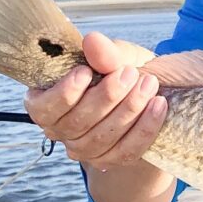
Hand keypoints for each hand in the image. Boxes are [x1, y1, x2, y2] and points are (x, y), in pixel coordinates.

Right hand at [23, 32, 166, 170]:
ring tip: (149, 83)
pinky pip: (126, 151)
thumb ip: (103, 53)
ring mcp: (83, 150)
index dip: (64, 93)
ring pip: (101, 139)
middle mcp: (59, 130)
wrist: (144, 91)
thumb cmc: (120, 69)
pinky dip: (144, 128)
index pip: (44, 109)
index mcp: (46, 102)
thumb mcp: (115, 56)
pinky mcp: (109, 161)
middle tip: (129, 73)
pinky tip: (158, 105)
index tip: (86, 71)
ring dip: (128, 110)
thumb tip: (92, 40)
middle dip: (106, 97)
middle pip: (77, 123)